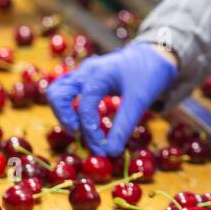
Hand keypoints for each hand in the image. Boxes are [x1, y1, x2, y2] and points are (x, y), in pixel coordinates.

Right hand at [45, 43, 176, 154]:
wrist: (153, 55)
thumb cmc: (148, 74)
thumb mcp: (139, 101)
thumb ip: (124, 127)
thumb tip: (111, 153)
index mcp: (99, 75)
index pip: (84, 108)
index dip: (91, 133)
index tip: (104, 149)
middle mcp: (85, 72)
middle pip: (57, 95)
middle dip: (66, 120)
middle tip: (83, 136)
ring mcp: (82, 73)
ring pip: (57, 92)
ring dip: (63, 114)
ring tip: (80, 130)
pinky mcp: (83, 78)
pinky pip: (65, 92)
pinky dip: (68, 108)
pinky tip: (82, 121)